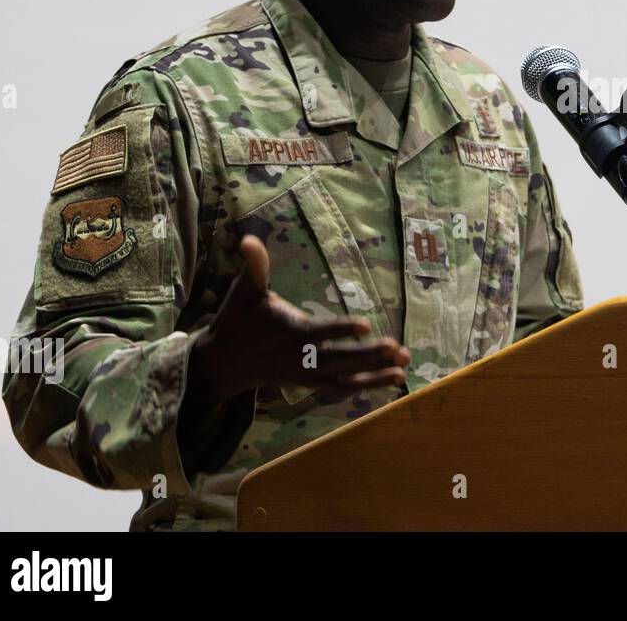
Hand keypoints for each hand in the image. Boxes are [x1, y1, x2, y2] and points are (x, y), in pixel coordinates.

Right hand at [187, 234, 409, 403]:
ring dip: (375, 373)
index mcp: (289, 332)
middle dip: (368, 356)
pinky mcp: (310, 383)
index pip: (318, 333)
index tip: (366, 325)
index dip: (340, 330)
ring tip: (404, 367)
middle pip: (339, 360)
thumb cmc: (236, 321)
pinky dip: (367, 385)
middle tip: (397, 348)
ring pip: (344, 377)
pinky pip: (342, 387)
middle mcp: (300, 357)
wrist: (222, 365)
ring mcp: (306, 374)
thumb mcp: (243, 291)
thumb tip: (247, 239)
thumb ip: (254, 266)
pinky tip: (394, 379)